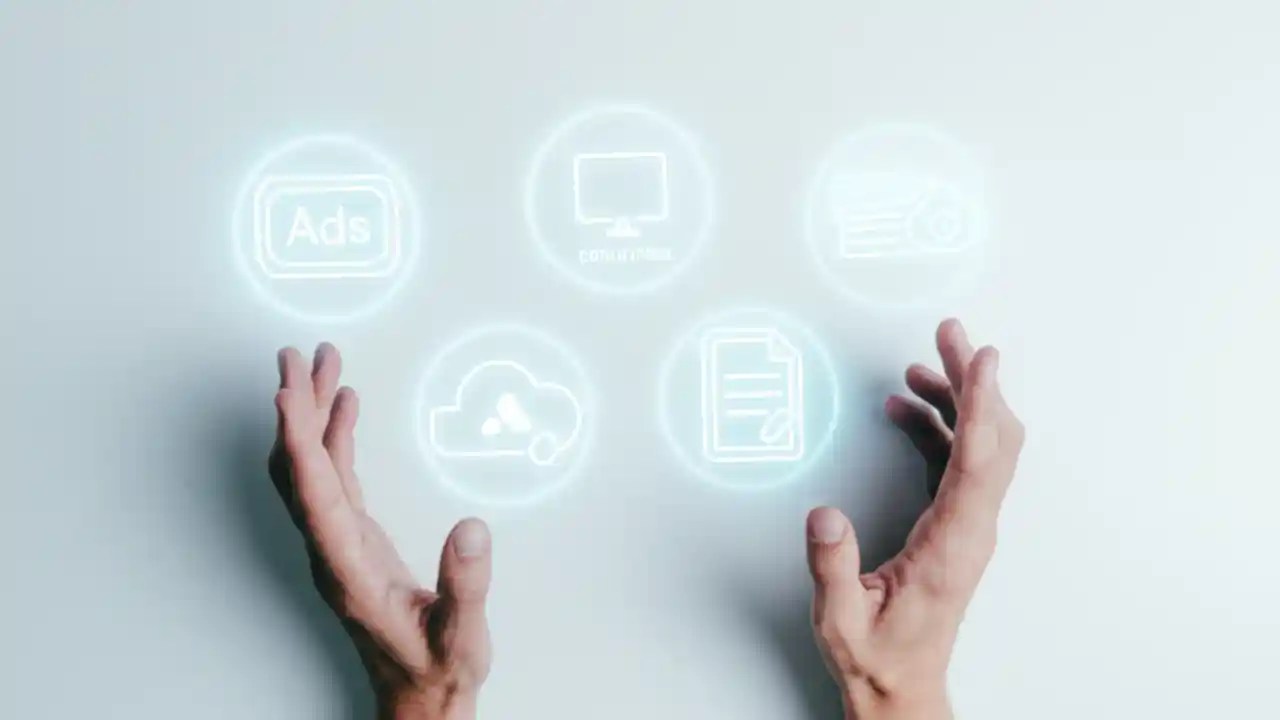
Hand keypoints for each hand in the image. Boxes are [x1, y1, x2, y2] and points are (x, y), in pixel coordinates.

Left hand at [269, 343, 491, 719]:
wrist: (421, 697)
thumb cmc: (435, 670)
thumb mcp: (461, 635)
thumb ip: (466, 584)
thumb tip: (471, 528)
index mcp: (347, 569)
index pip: (315, 493)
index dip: (299, 441)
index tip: (287, 393)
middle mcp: (332, 550)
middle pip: (297, 467)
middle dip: (295, 407)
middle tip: (296, 354)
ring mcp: (339, 542)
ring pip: (311, 467)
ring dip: (312, 414)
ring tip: (322, 364)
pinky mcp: (354, 539)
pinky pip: (333, 477)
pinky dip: (334, 436)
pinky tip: (345, 408)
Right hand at [806, 319, 1024, 719]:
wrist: (901, 685)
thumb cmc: (878, 655)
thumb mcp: (840, 618)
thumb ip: (831, 566)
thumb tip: (823, 513)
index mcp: (951, 545)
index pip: (978, 461)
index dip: (981, 404)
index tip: (982, 358)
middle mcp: (970, 529)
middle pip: (992, 439)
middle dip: (974, 382)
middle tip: (951, 335)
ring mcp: (966, 526)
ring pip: (980, 446)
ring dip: (956, 400)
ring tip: (922, 363)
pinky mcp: (952, 525)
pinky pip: (957, 462)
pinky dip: (937, 428)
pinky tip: (906, 412)